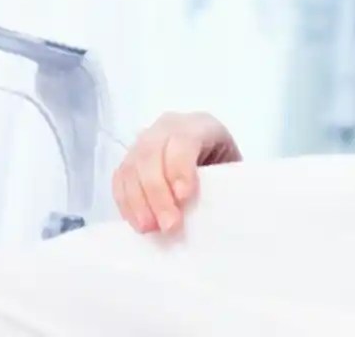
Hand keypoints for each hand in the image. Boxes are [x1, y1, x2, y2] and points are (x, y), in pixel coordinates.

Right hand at [112, 112, 240, 233]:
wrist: (212, 157)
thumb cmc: (227, 167)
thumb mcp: (234, 168)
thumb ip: (225, 183)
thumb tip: (219, 211)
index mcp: (200, 125)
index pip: (183, 141)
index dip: (180, 168)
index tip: (184, 197)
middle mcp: (168, 127)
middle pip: (152, 154)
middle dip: (158, 193)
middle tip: (169, 226)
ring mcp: (146, 140)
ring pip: (132, 167)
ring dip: (139, 201)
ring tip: (150, 229)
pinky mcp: (131, 158)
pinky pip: (120, 178)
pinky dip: (126, 202)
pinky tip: (138, 222)